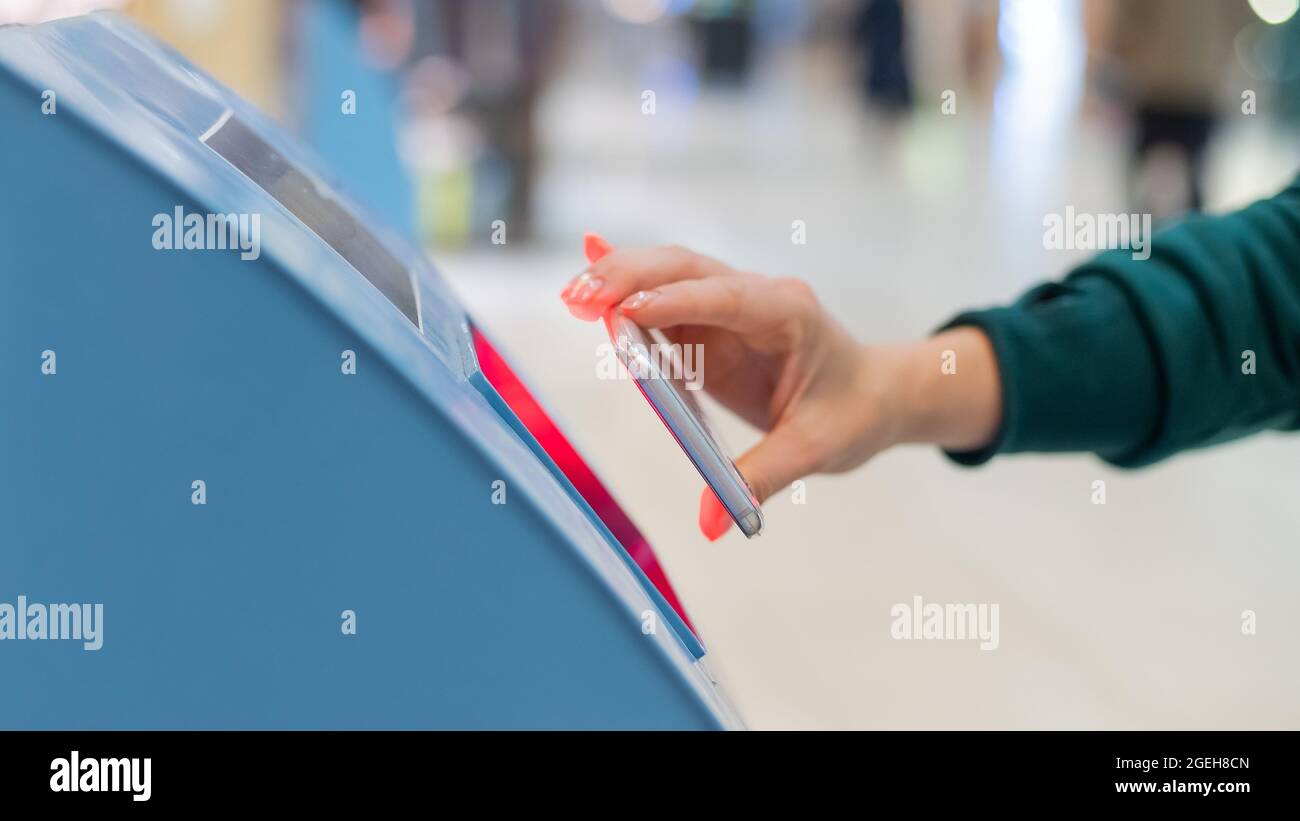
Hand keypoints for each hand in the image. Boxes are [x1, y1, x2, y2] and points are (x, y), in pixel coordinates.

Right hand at [560, 235, 890, 537]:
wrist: (873, 395)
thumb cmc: (852, 414)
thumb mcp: (813, 450)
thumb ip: (759, 478)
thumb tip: (710, 521)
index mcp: (787, 313)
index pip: (725, 299)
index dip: (673, 301)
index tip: (624, 310)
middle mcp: (756, 297)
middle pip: (685, 270)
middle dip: (629, 279)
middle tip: (578, 299)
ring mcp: (731, 306)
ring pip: (668, 276)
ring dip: (619, 282)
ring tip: (572, 298)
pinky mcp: (712, 323)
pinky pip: (665, 301)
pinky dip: (627, 292)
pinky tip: (590, 273)